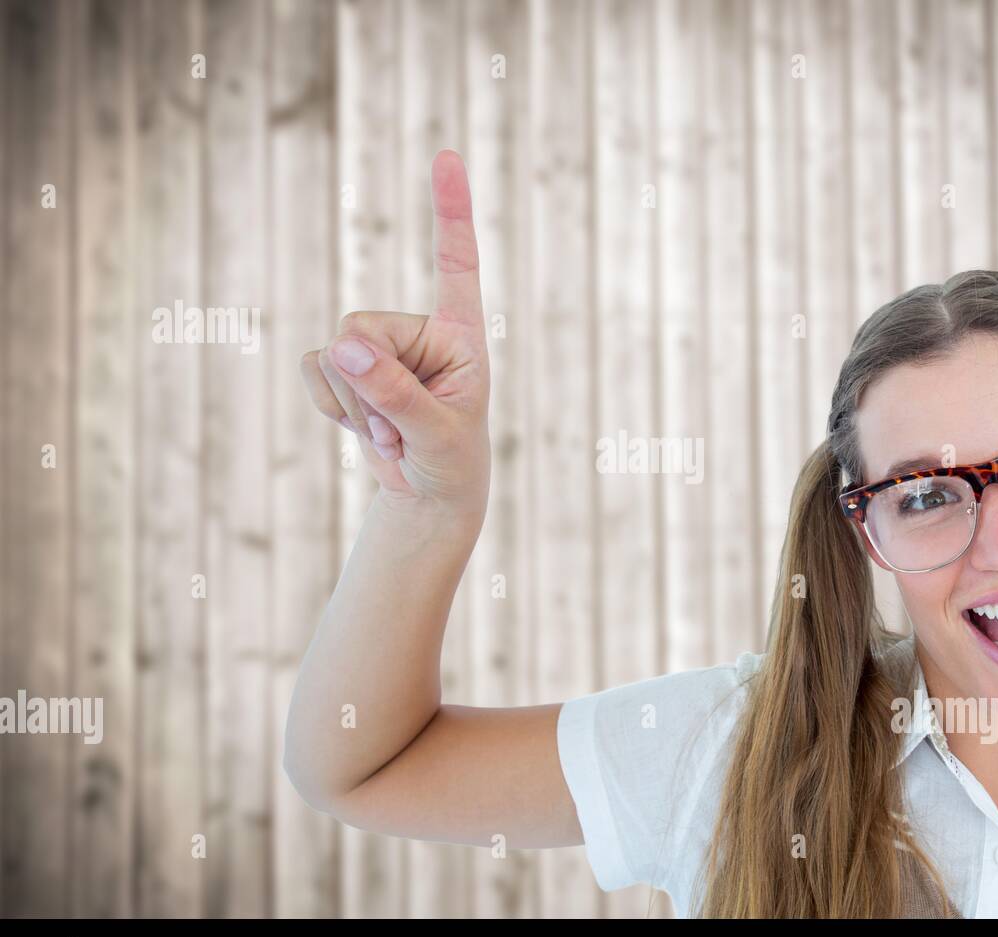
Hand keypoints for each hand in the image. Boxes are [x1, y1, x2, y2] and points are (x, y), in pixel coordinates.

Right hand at [300, 149, 489, 515]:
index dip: (450, 211)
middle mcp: (419, 330)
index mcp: (460, 333)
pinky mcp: (348, 369)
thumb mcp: (435, 433)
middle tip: (401, 428)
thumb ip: (394, 392)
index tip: (446, 156)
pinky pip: (315, 370)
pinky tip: (363, 428)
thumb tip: (341, 345)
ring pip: (335, 351)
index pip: (456, 262)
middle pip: (362, 326)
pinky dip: (331, 407)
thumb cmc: (453, 462)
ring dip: (354, 405)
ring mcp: (380, 347)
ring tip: (391, 433)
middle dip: (369, 386)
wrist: (428, 496)